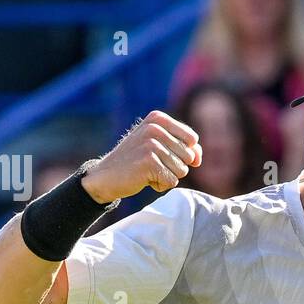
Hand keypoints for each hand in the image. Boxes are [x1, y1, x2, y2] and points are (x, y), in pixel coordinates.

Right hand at [81, 111, 202, 203]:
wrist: (106, 176)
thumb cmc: (136, 161)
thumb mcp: (160, 146)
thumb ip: (185, 148)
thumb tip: (197, 158)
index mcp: (158, 118)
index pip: (192, 139)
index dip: (182, 153)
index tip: (161, 153)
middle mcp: (155, 128)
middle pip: (189, 156)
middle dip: (173, 166)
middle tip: (150, 164)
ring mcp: (151, 144)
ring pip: (182, 170)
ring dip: (167, 176)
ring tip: (147, 171)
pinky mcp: (149, 162)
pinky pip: (172, 181)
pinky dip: (160, 185)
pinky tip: (144, 178)